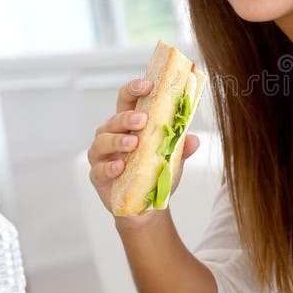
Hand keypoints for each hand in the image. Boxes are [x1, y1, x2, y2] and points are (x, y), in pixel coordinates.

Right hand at [87, 78, 199, 214]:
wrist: (146, 206)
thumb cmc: (155, 174)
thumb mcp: (173, 159)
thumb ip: (182, 147)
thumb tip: (195, 139)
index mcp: (129, 123)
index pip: (127, 99)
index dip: (134, 89)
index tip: (148, 85)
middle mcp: (112, 134)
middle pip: (115, 119)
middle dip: (128, 117)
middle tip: (143, 119)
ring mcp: (102, 155)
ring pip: (103, 141)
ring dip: (118, 140)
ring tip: (133, 143)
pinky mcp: (98, 175)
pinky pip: (99, 168)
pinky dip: (110, 167)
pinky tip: (121, 167)